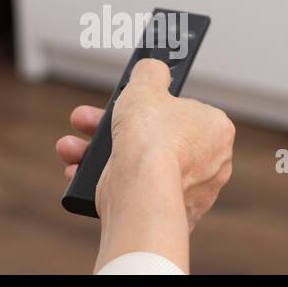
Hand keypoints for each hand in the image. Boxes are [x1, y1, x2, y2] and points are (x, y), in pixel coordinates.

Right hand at [55, 58, 234, 272]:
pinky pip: (134, 193)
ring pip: (140, 167)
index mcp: (216, 132)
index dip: (151, 106)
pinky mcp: (166, 217)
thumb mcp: (145, 85)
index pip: (184, 112)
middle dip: (113, 130)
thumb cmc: (151, 140)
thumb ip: (150, 73)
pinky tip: (80, 173)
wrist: (141, 194)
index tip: (128, 105)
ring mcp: (190, 194)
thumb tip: (152, 69)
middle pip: (155, 140)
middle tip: (87, 121)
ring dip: (99, 156)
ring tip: (71, 148)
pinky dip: (106, 183)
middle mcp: (210, 165)